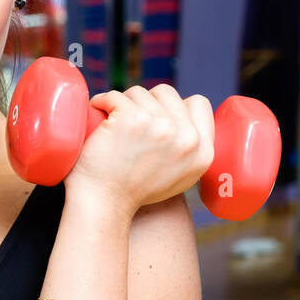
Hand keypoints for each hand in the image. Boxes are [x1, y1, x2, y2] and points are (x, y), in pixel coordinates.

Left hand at [64, 84, 214, 212]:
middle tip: (127, 125)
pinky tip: (96, 116)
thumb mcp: (180, 176)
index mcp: (203, 152)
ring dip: (121, 105)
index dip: (174, 105)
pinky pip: (114, 96)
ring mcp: (161, 126)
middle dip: (144, 103)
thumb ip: (188, 148)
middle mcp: (187, 138)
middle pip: (166, 93)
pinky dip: (100, 103)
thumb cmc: (132, 193)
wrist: (103, 206)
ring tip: (112, 128)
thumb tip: (182, 118)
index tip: (155, 117)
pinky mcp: (132, 118)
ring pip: (139, 93)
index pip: (199, 103)